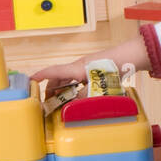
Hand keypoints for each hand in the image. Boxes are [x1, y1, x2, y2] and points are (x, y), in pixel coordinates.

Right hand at [31, 38, 150, 94]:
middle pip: (59, 76)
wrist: (131, 56)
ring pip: (69, 77)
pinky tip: (78, 93)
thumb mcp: (97, 87)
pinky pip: (78, 77)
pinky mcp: (94, 68)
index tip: (29, 81)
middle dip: (51, 88)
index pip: (52, 72)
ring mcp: (86, 66)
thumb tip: (72, 103)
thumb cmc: (114, 69)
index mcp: (76, 68)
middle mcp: (79, 65)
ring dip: (63, 88)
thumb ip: (83, 96)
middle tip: (48, 102)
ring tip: (62, 101)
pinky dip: (73, 86)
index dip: (39, 77)